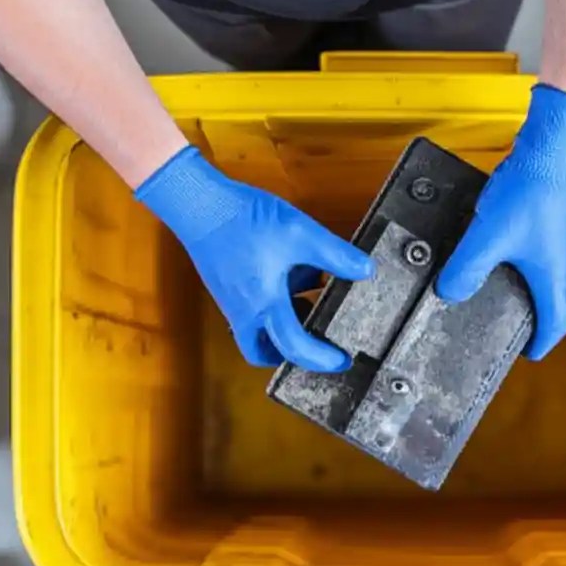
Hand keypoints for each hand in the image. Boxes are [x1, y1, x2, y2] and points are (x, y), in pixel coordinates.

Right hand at [136, 147, 373, 371]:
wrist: (201, 204)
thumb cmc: (244, 220)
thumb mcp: (300, 233)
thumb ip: (334, 254)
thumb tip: (364, 270)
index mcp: (265, 305)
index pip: (295, 348)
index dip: (321, 359)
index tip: (341, 361)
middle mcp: (244, 311)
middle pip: (262, 352)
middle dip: (289, 354)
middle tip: (313, 343)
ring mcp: (231, 300)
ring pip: (256, 331)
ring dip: (280, 326)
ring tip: (306, 302)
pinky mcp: (225, 286)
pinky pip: (249, 309)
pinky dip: (269, 304)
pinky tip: (286, 275)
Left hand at [436, 84, 565, 359]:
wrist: (557, 143)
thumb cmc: (531, 191)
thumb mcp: (487, 236)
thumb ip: (466, 269)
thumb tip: (450, 293)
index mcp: (555, 277)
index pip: (555, 322)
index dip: (541, 341)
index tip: (529, 353)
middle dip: (554, 323)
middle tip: (535, 330)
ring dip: (553, 295)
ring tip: (528, 296)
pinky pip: (562, 256)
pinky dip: (549, 268)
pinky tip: (526, 255)